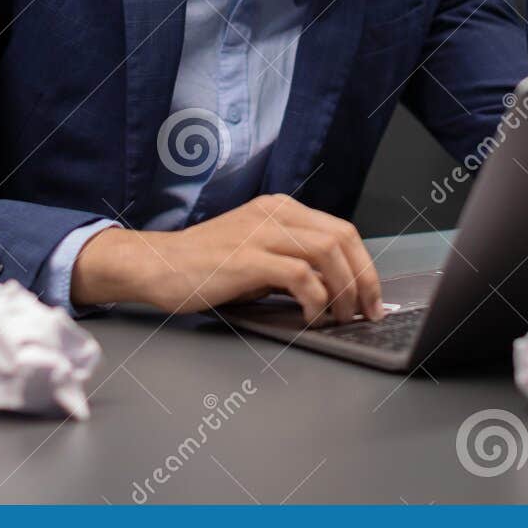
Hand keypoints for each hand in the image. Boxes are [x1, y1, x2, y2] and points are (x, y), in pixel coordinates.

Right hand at [72, 195, 384, 325]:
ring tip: (342, 318)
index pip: (341, 230)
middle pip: (342, 238)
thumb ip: (293, 262)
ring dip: (344, 291)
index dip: (364, 265)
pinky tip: (312, 318)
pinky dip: (315, 300)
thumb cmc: (203, 266)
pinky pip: (300, 276)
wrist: (156, 265)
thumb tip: (333, 289)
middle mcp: (275, 213)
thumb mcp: (256, 255)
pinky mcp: (247, 258)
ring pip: (327, 253)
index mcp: (280, 208)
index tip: (372, 297)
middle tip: (368, 312)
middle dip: (364, 279)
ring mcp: (261, 232)